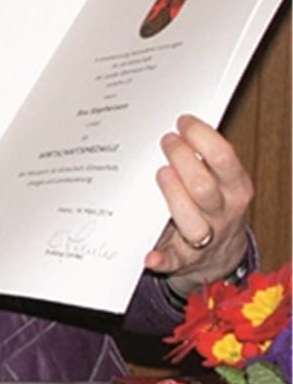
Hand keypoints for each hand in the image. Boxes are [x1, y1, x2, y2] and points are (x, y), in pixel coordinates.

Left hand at [145, 115, 252, 294]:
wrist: (220, 252)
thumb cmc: (211, 200)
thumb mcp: (219, 177)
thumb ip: (203, 154)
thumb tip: (178, 121)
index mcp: (234, 187)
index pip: (224, 158)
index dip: (202, 136)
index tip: (182, 122)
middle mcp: (223, 213)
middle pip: (204, 188)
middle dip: (182, 161)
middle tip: (164, 142)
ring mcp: (206, 238)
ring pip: (193, 224)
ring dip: (174, 199)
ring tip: (159, 175)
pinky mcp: (184, 259)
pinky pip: (173, 262)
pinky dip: (161, 259)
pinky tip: (149, 255)